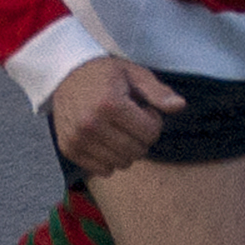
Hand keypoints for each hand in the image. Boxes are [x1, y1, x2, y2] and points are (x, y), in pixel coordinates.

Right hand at [42, 54, 181, 175]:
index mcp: (110, 104)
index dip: (153, 121)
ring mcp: (78, 138)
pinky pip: (102, 170)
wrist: (65, 74)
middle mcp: (91, 124)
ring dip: (126, 150)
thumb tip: (180, 106)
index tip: (143, 109)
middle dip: (141, 137)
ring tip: (117, 128)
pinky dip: (109, 159)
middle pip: (137, 151)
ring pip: (121, 163)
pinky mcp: (69, 148)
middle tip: (130, 119)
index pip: (150, 133)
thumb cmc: (105, 74)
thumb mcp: (134, 74)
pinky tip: (105, 140)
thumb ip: (158, 91)